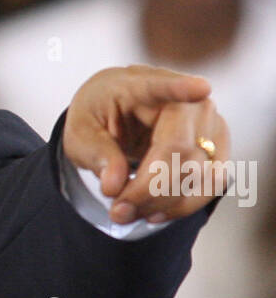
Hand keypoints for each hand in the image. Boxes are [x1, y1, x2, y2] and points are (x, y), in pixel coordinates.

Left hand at [62, 65, 230, 224]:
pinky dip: (182, 205)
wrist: (118, 116)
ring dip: (162, 202)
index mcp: (142, 85)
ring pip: (198, 172)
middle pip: (179, 148)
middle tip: (117, 211)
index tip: (200, 88)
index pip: (163, 85)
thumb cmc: (100, 117)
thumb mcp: (80, 133)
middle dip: (148, 190)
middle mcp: (185, 100)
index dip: (182, 88)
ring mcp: (208, 124)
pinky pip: (211, 184)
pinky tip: (155, 213)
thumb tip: (114, 185)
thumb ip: (96, 154)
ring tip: (129, 213)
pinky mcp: (216, 149)